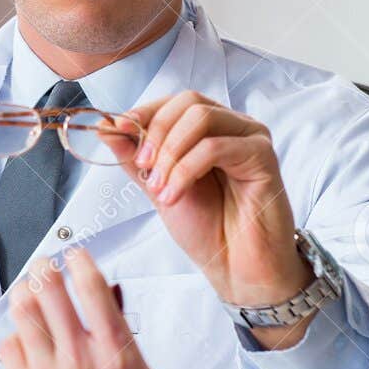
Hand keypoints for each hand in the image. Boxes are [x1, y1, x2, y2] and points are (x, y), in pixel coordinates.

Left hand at [0, 248, 185, 368]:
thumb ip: (126, 344)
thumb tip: (111, 310)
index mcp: (116, 352)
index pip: (91, 286)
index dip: (79, 261)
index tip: (75, 254)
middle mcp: (78, 358)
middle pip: (50, 290)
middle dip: (45, 269)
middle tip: (45, 267)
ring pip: (23, 313)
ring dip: (24, 295)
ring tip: (27, 293)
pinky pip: (9, 349)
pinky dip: (14, 338)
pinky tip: (22, 340)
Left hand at [123, 92, 311, 345]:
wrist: (234, 266)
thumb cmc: (205, 227)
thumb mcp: (158, 186)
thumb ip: (134, 157)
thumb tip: (104, 126)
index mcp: (209, 128)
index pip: (174, 101)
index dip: (143, 113)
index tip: (118, 132)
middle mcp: (232, 126)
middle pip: (188, 102)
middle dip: (156, 133)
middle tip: (143, 168)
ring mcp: (251, 138)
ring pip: (201, 118)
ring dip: (170, 154)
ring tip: (159, 189)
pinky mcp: (263, 157)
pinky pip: (216, 147)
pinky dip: (185, 170)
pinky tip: (174, 196)